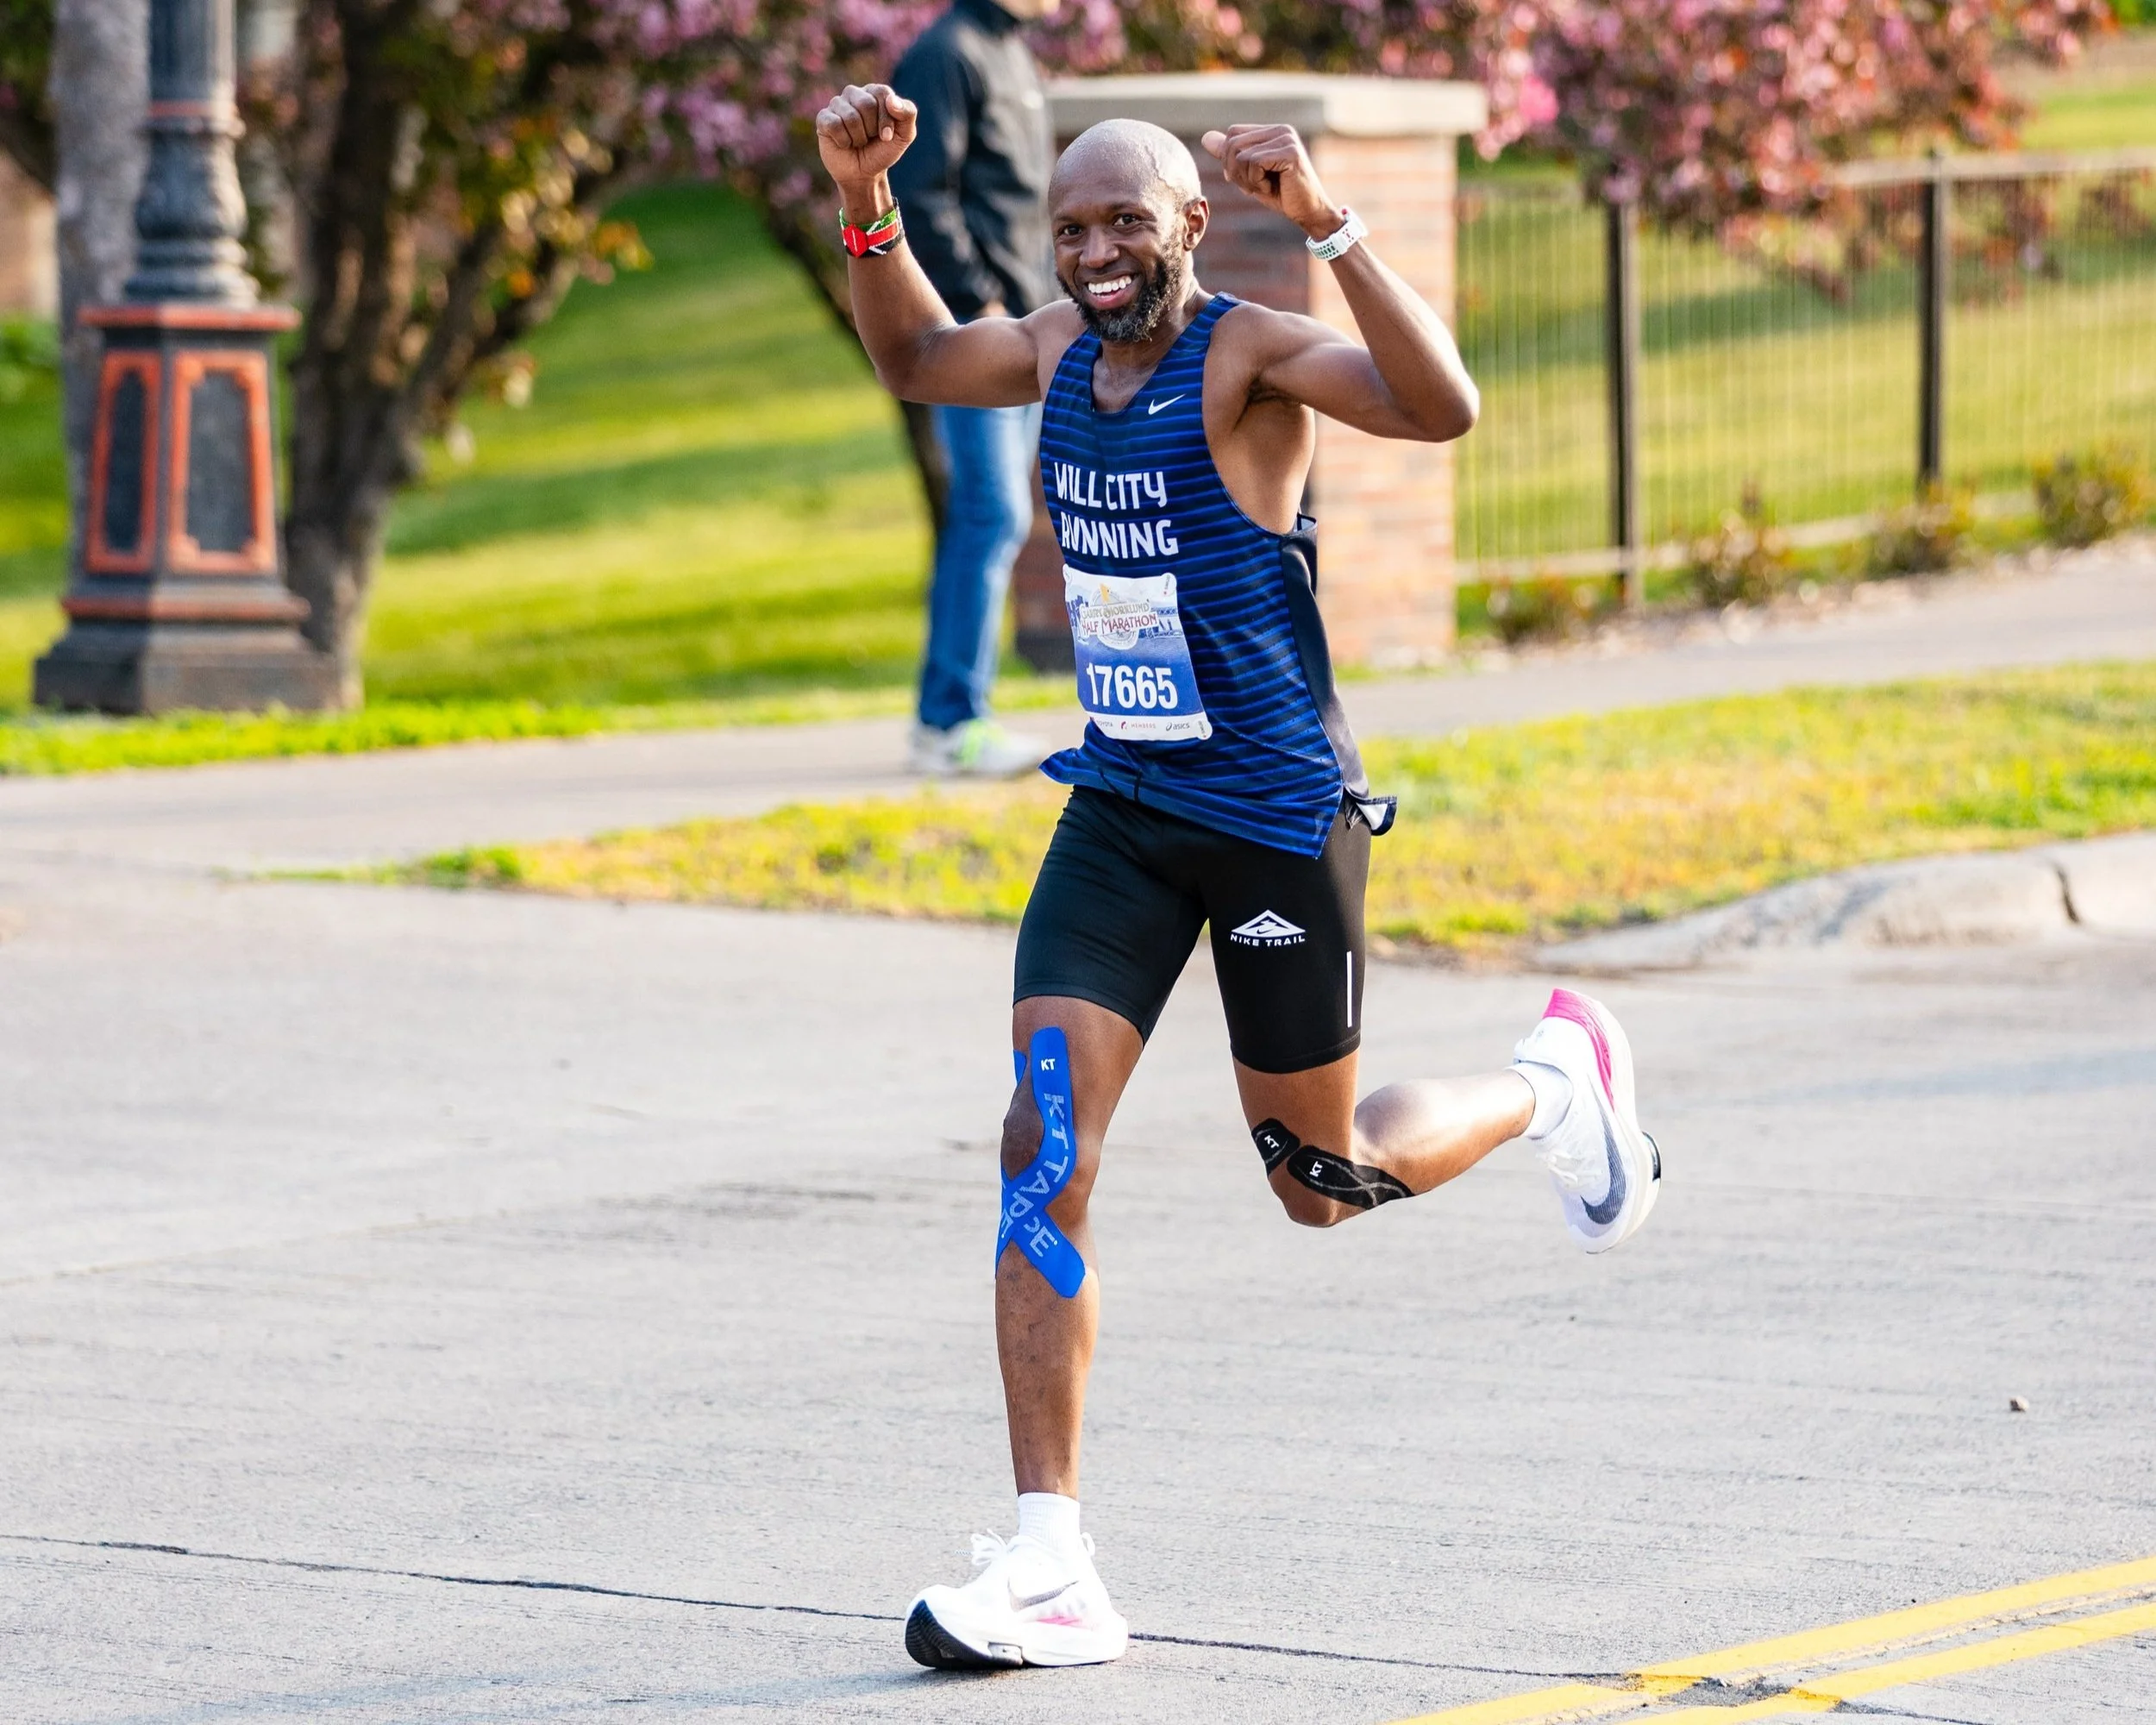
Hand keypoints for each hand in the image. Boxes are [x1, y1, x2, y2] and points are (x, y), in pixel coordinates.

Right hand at [817, 83, 917, 191]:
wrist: (864, 174)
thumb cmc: (883, 151)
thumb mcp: (904, 136)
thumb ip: (908, 114)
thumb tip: (891, 101)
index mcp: (874, 92)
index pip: (882, 93)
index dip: (886, 118)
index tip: (887, 137)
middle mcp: (854, 94)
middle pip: (866, 104)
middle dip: (872, 129)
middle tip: (870, 139)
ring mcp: (837, 104)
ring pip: (850, 116)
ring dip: (859, 138)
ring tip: (858, 142)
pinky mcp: (823, 118)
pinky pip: (834, 124)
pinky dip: (843, 140)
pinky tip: (844, 143)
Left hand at [1200, 124, 1341, 240]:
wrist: (1309, 213)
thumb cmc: (1281, 195)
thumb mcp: (1250, 175)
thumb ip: (1230, 155)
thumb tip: (1206, 138)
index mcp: (1272, 131)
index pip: (1232, 134)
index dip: (1230, 160)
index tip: (1246, 179)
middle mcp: (1280, 130)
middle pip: (1233, 142)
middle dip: (1235, 171)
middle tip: (1254, 187)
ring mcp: (1286, 138)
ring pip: (1241, 154)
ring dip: (1246, 179)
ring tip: (1265, 187)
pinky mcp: (1290, 151)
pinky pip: (1254, 163)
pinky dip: (1257, 182)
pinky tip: (1273, 188)